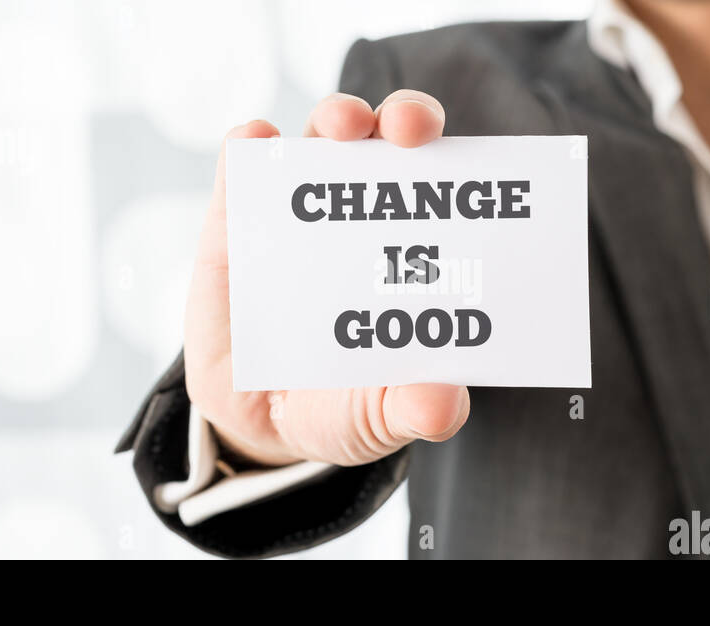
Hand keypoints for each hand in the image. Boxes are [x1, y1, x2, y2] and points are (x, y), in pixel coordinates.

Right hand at [184, 89, 469, 466]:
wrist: (260, 424)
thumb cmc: (342, 407)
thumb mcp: (379, 418)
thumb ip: (413, 410)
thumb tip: (444, 405)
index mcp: (413, 251)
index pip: (448, 188)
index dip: (464, 166)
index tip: (476, 171)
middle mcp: (361, 216)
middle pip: (391, 140)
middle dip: (407, 117)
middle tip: (410, 129)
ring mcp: (298, 212)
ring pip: (321, 136)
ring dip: (337, 117)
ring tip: (343, 128)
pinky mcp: (233, 221)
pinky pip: (242, 166)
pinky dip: (250, 144)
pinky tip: (257, 141)